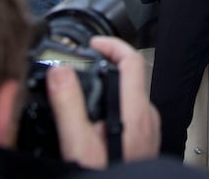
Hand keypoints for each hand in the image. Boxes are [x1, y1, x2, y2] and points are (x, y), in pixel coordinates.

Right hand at [47, 36, 159, 167]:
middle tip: (82, 62)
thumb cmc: (106, 177)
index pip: (131, 60)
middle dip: (105, 65)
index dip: (111, 44)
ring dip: (107, 87)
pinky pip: (129, 114)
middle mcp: (147, 117)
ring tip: (82, 89)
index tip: (92, 42)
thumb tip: (60, 72)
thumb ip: (69, 105)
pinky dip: (111, 107)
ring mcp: (148, 130)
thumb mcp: (78, 144)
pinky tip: (92, 120)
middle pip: (130, 75)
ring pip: (128, 96)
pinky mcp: (145, 142)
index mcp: (135, 111)